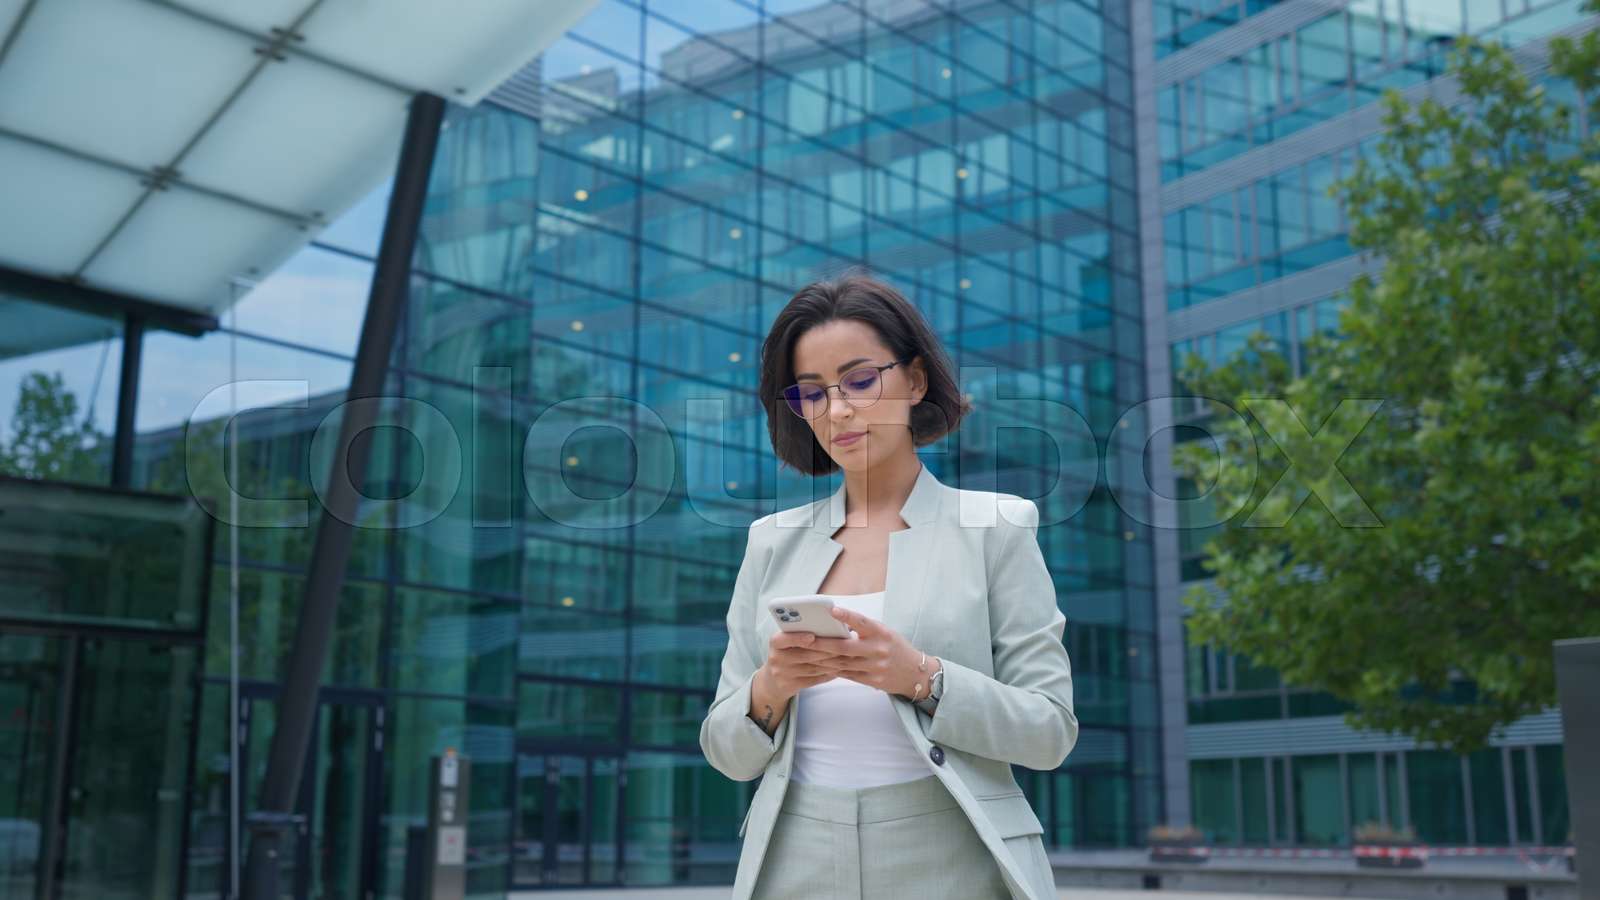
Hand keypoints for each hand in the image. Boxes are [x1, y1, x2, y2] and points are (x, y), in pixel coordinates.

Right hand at [756, 629, 858, 702]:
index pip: (783, 639)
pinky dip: (827, 675)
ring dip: (831, 663)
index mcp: (775, 643)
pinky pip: (813, 680)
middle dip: (826, 650)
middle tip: (844, 645)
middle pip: (804, 655)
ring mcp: (782, 674)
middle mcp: (776, 658)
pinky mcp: (790, 686)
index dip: (797, 638)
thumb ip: (801, 633)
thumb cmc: (786, 654)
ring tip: (845, 657)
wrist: (772, 681)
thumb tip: (830, 624)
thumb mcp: (786, 642)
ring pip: (812, 668)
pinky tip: (838, 670)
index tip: (812, 636)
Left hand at [813, 606, 935, 698]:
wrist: (915, 673)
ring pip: (842, 663)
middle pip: (844, 647)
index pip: (862, 622)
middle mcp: (878, 649)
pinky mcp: (872, 681)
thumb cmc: (894, 647)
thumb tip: (835, 623)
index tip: (832, 610)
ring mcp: (875, 667)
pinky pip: (847, 675)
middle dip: (822, 644)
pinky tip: (819, 666)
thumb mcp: (884, 632)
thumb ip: (863, 629)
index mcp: (881, 633)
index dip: (847, 616)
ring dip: (822, 659)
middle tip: (804, 640)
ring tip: (805, 654)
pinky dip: (832, 670)